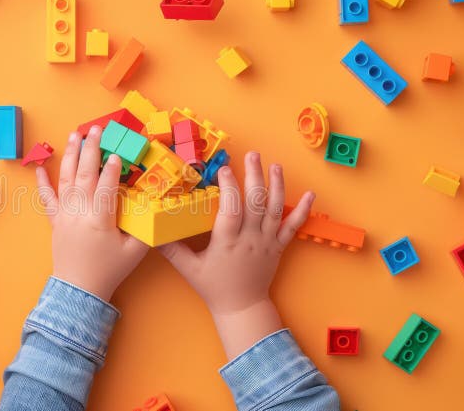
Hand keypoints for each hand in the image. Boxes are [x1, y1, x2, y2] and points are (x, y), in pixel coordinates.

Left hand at [36, 126, 149, 301]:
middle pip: (85, 175)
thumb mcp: (134, 252)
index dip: (112, 169)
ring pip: (66, 179)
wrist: (79, 291)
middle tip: (96, 129)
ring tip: (74, 135)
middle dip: (91, 149)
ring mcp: (65, 215)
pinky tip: (40, 167)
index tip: (116, 153)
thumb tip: (156, 209)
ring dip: (71, 155)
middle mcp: (79, 213)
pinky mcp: (56, 221)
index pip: (106, 187)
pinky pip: (47, 198)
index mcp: (99, 220)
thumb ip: (145, 229)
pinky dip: (42, 182)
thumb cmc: (108, 271)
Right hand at [158, 152, 314, 358]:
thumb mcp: (189, 269)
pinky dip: (303, 211)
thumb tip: (153, 233)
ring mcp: (267, 242)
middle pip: (256, 202)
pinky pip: (293, 227)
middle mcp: (250, 239)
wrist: (242, 308)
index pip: (231, 209)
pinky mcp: (278, 247)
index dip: (229, 187)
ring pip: (275, 209)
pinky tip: (310, 194)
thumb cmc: (215, 288)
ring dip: (277, 186)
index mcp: (227, 242)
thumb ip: (172, 249)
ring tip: (275, 166)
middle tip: (252, 155)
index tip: (224, 169)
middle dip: (255, 176)